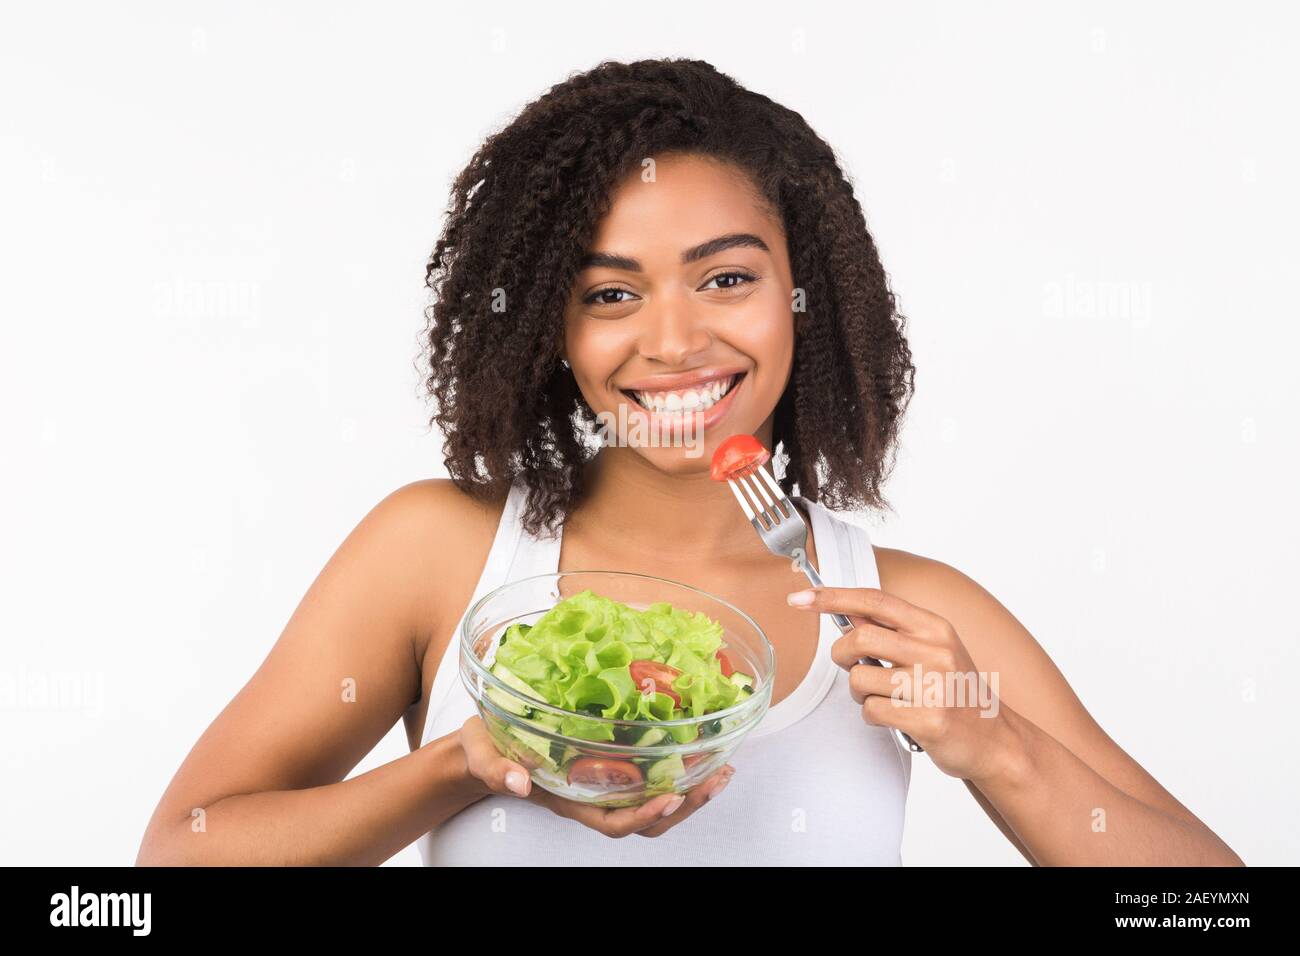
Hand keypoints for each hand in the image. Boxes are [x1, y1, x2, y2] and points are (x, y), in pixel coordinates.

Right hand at [458, 715, 734, 837]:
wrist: (483, 744)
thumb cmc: (485, 750)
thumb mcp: (483, 755)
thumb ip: (497, 768)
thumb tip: (518, 782)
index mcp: (568, 800)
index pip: (613, 822)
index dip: (644, 817)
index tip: (670, 799)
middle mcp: (593, 796)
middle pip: (647, 818)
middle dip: (686, 805)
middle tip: (719, 778)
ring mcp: (604, 782)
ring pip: (655, 800)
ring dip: (691, 790)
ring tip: (722, 769)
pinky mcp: (610, 762)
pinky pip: (649, 775)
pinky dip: (677, 767)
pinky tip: (698, 749)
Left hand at [788, 586, 1018, 784]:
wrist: (995, 740)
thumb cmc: (955, 692)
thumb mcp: (933, 650)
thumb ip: (892, 631)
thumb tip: (846, 612)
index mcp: (934, 627)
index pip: (875, 600)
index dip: (833, 596)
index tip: (801, 598)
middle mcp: (935, 650)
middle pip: (860, 637)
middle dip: (842, 654)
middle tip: (852, 666)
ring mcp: (934, 686)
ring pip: (860, 678)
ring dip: (859, 692)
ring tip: (883, 698)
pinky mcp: (929, 720)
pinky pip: (872, 711)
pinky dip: (873, 715)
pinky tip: (894, 717)